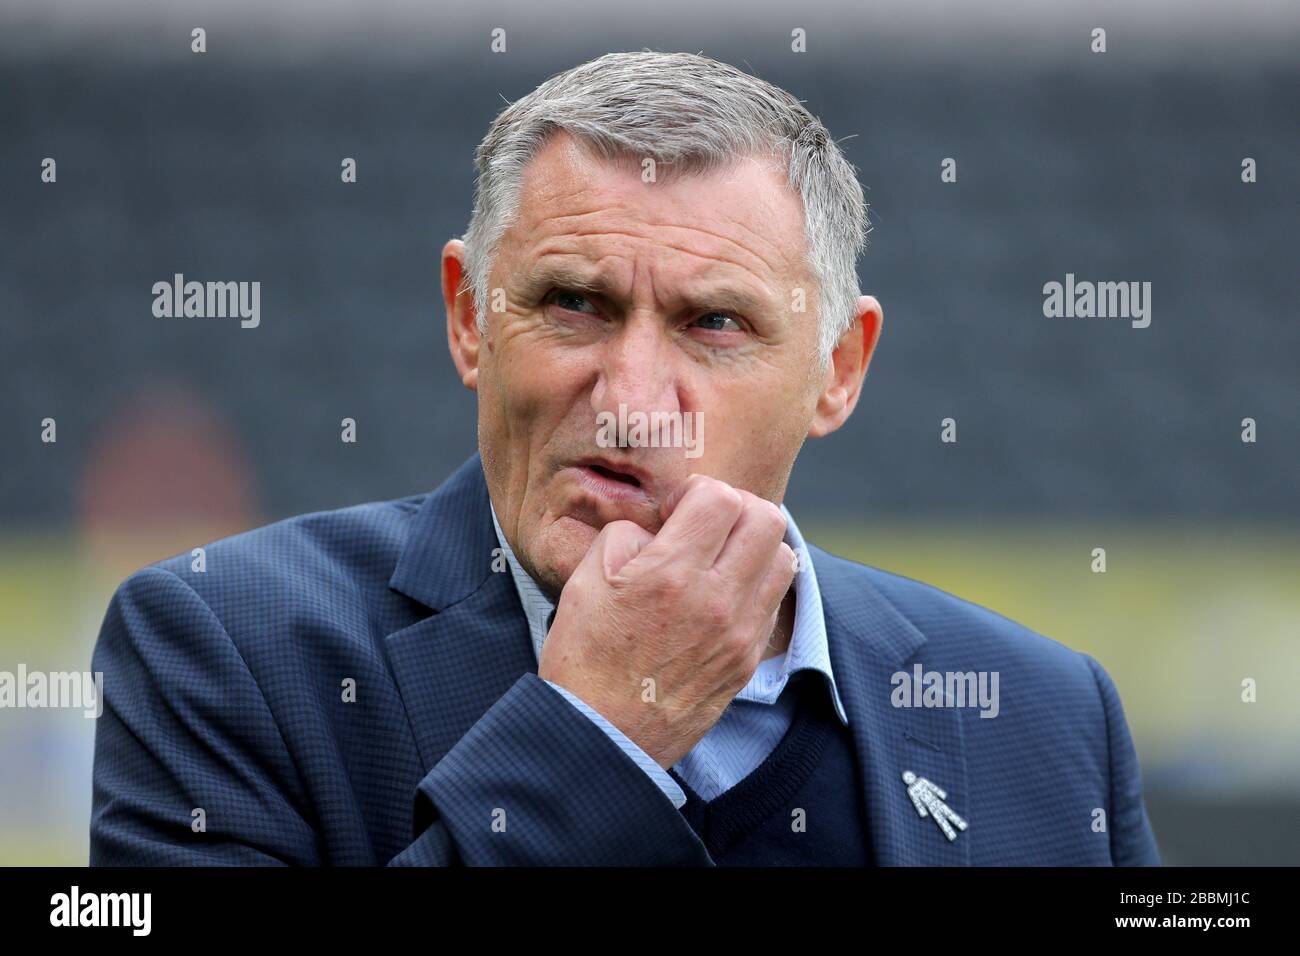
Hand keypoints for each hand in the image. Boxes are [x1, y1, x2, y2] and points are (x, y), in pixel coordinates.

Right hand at [538, 474, 795, 767]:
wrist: (601, 737)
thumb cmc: (585, 658)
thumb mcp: (586, 579)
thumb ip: (628, 534)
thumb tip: (661, 527)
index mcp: (671, 574)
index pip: (721, 497)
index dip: (696, 492)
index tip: (676, 510)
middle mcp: (716, 600)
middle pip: (766, 519)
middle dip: (735, 509)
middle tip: (705, 526)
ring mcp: (739, 633)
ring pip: (783, 558)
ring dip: (755, 546)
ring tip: (720, 557)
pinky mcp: (747, 659)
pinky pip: (774, 602)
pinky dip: (756, 585)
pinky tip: (722, 594)